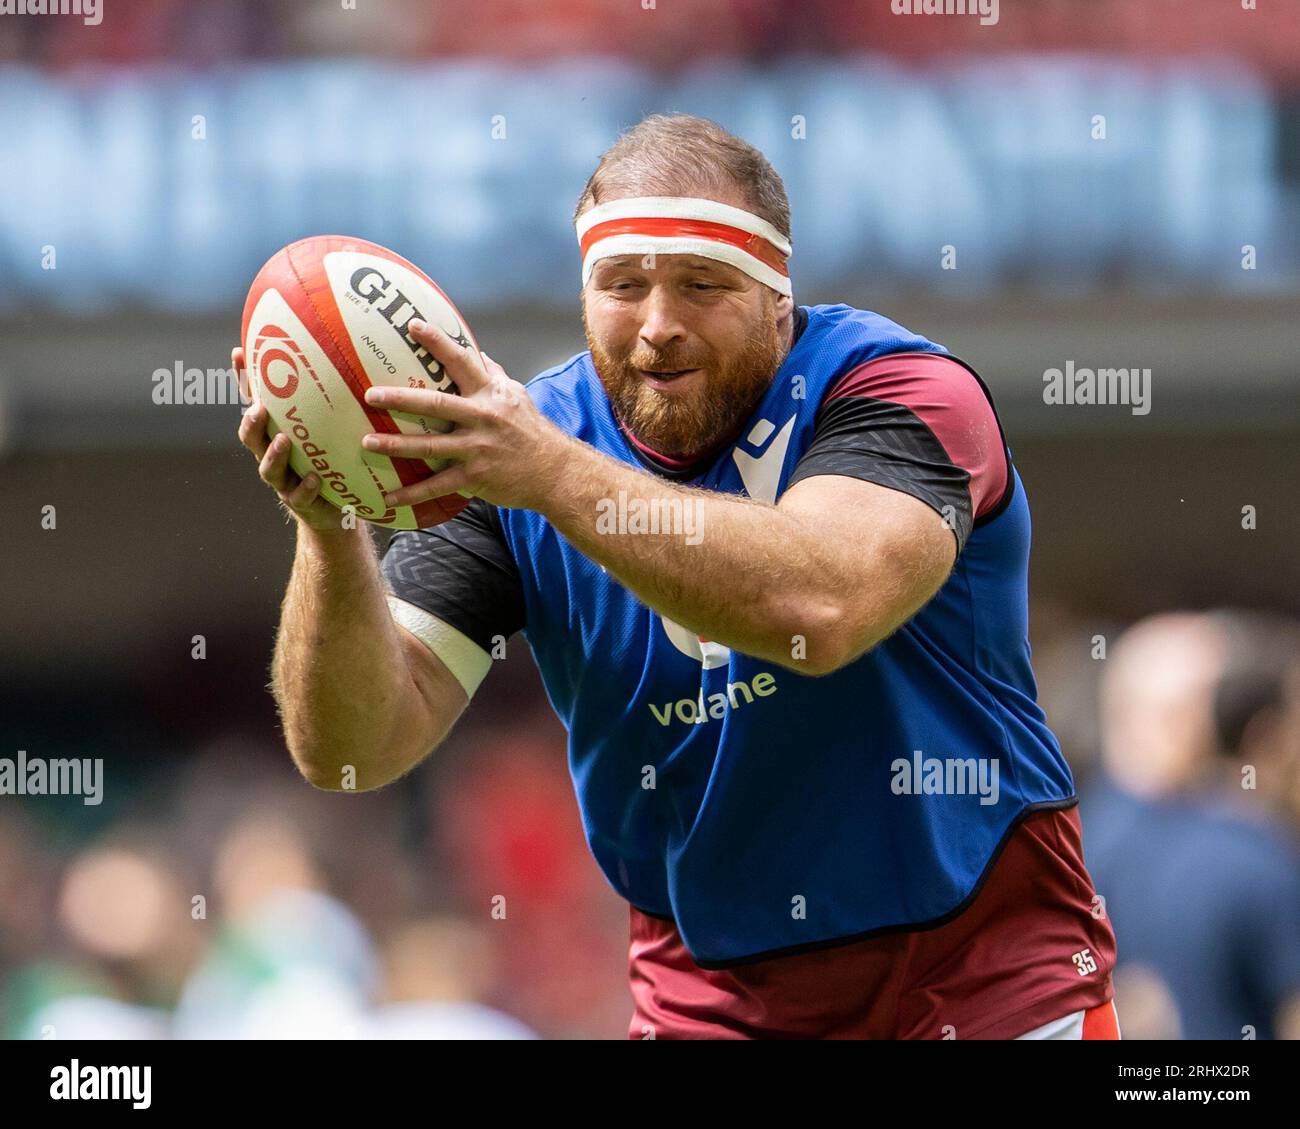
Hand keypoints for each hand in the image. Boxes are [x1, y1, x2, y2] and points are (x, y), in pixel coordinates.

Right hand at [232, 347, 348, 531]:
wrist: (335, 505)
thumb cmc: (327, 459)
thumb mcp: (326, 428)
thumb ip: (323, 401)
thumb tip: (333, 354)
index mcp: (273, 434)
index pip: (253, 404)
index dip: (243, 381)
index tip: (238, 353)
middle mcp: (272, 455)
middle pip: (252, 438)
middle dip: (252, 423)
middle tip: (260, 408)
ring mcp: (284, 480)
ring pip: (269, 469)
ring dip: (274, 455)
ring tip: (284, 441)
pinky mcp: (302, 501)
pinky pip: (300, 496)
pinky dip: (307, 487)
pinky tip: (315, 478)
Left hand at [359, 319, 573, 511]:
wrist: (555, 472)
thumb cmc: (532, 431)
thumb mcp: (517, 397)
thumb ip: (493, 376)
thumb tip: (477, 352)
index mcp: (491, 394)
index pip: (463, 361)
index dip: (438, 342)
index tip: (412, 325)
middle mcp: (483, 418)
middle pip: (437, 405)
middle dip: (402, 400)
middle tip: (370, 395)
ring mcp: (479, 449)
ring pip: (431, 446)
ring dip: (396, 445)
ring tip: (367, 441)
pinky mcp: (476, 477)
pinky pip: (438, 486)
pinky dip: (412, 493)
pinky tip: (388, 497)